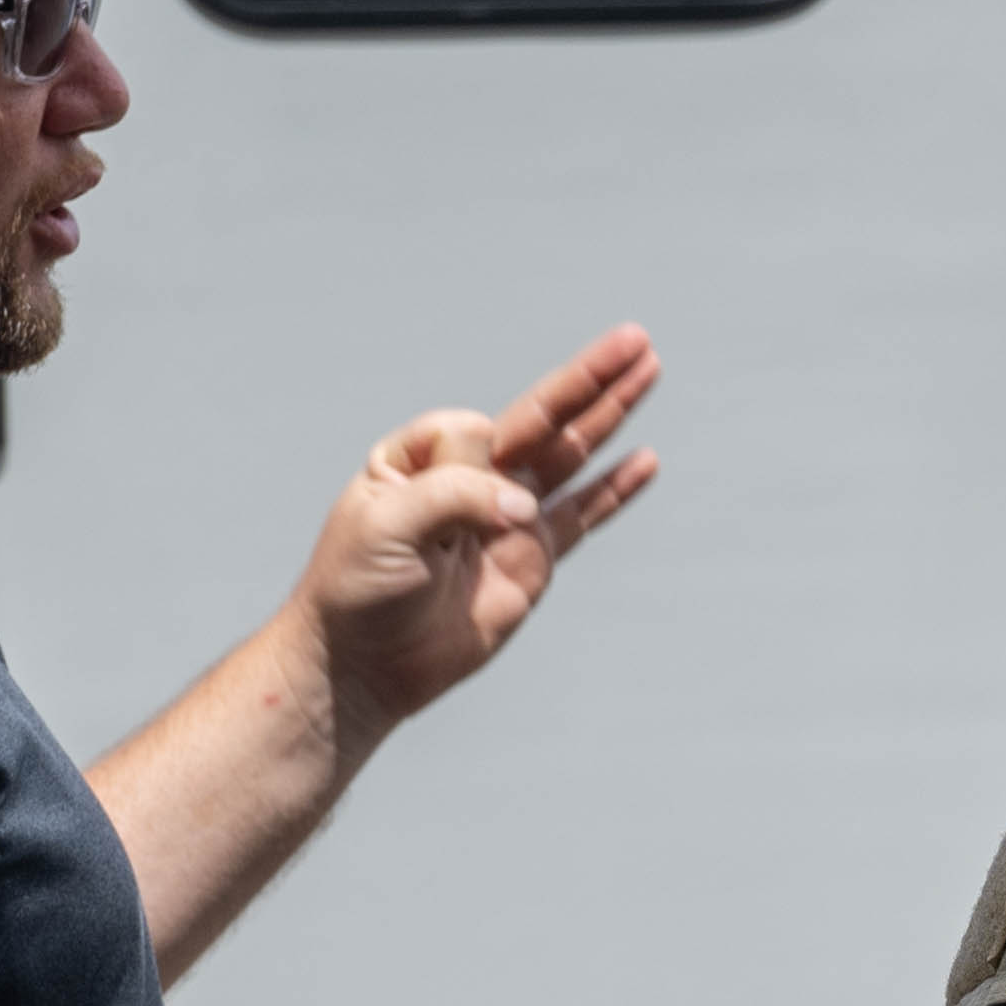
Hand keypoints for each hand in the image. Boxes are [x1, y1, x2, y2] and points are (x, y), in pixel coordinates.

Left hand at [292, 323, 661, 749]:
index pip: (473, 431)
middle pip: (541, 417)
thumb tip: (525, 504)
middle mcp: (470, 477)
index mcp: (423, 457)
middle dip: (588, 380)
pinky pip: (581, 517)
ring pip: (569, 455)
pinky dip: (614, 490)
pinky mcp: (531, 559)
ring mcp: (505, 517)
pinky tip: (645, 461)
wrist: (362, 665)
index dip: (475, 462)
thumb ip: (456, 498)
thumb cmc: (356, 588)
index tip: (444, 517)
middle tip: (635, 339)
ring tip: (650, 370)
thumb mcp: (386, 527)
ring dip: (610, 414)